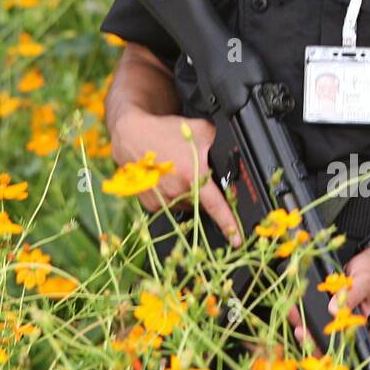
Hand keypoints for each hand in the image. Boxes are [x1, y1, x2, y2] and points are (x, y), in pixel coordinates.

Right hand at [112, 109, 241, 246]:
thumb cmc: (165, 131)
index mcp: (191, 174)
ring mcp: (163, 199)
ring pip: (188, 206)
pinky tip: (169, 180)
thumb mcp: (199, 130)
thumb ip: (218, 142)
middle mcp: (176, 190)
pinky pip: (172, 206)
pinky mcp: (152, 204)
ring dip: (190, 195)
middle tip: (198, 175)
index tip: (237, 239)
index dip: (228, 223)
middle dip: (206, 195)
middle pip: (202, 204)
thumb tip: (236, 152)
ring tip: (181, 173)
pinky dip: (175, 197)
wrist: (132, 136)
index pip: (215, 205)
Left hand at [286, 247, 369, 353]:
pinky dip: (301, 313)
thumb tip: (334, 311)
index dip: (331, 352)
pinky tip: (290, 305)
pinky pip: (313, 317)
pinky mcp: (328, 313)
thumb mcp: (365, 282)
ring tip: (291, 312)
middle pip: (331, 346)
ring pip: (318, 333)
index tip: (315, 343)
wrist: (368, 258)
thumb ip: (351, 296)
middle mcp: (353, 331)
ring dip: (302, 325)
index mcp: (369, 331)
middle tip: (300, 331)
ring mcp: (339, 323)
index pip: (350, 350)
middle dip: (312, 341)